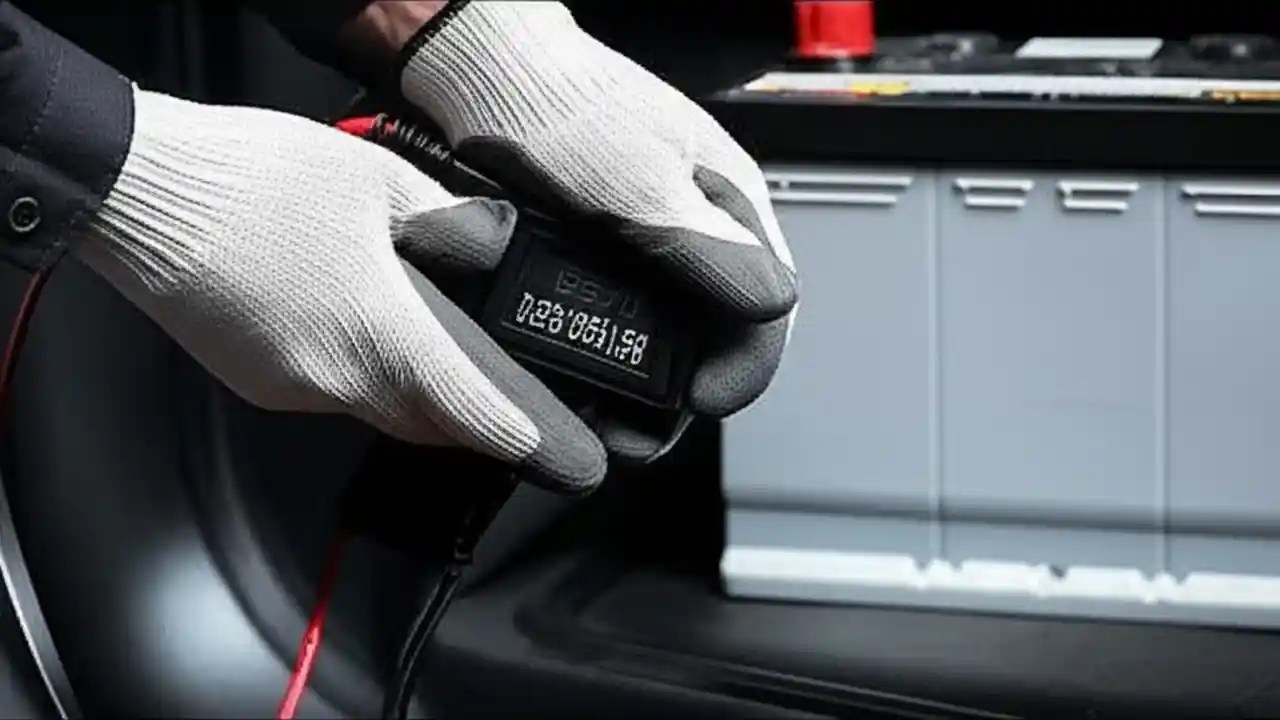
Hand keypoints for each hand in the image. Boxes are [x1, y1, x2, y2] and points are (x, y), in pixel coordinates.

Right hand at [76, 88, 605, 492]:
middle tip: (490, 389)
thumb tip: (482, 239)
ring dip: (406, 389)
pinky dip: (353, 372)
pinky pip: (326, 391)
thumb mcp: (377, 179)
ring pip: (373, 406)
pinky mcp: (256, 381)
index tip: (541, 449)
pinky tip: (349, 322)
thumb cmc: (251, 181)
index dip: (514, 436)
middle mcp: (335, 377)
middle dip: (462, 414)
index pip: (468, 411)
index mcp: (380, 333)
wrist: (141, 192)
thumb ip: (444, 220)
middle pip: (424, 421)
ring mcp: (290, 386)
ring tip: (416, 336)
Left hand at [396, 2, 797, 456]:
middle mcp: (698, 235)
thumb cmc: (562, 102)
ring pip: (666, 342)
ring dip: (640, 391)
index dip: (746, 366)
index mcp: (730, 207)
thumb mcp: (636, 180)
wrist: (484, 79)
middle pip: (717, 337)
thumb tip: (770, 302)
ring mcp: (650, 253)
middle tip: (641, 434)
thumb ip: (702, 244)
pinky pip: (617, 328)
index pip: (768, 307)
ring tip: (601, 419)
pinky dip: (601, 362)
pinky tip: (574, 380)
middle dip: (683, 395)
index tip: (706, 400)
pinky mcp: (603, 265)